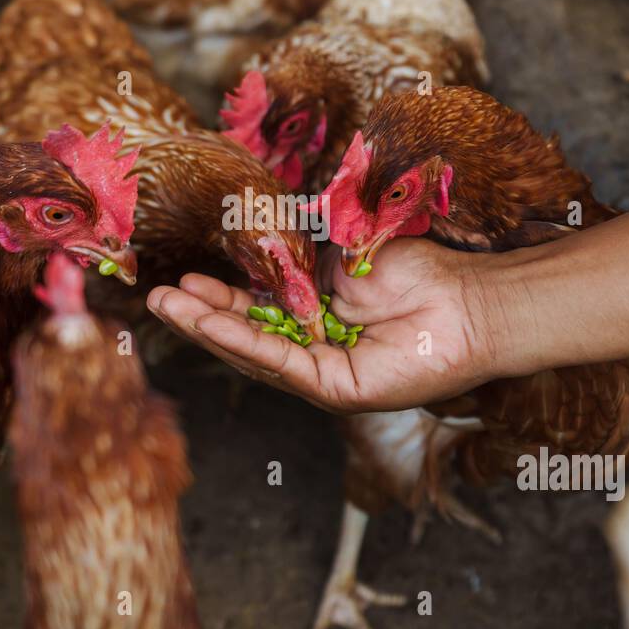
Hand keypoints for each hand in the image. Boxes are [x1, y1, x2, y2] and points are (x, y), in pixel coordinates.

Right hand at [146, 238, 507, 413]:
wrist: (471, 299)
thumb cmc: (420, 273)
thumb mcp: (344, 256)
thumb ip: (301, 257)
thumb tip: (258, 238)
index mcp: (316, 319)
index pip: (256, 313)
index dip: (217, 299)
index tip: (183, 280)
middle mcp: (316, 351)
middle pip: (246, 338)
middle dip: (198, 317)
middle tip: (156, 298)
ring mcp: (325, 373)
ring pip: (255, 354)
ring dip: (208, 330)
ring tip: (168, 307)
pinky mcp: (339, 389)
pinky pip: (283, 364)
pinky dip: (244, 342)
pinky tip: (210, 322)